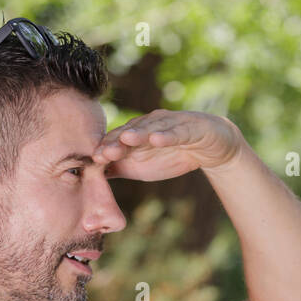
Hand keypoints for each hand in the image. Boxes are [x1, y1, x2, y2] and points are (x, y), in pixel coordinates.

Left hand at [91, 109, 245, 181]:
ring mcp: (170, 124)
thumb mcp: (142, 167)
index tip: (93, 160)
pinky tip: (157, 139)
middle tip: (104, 151)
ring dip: (139, 133)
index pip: (118, 140)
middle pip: (131, 132)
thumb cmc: (172, 155)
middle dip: (117, 141)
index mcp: (137, 134)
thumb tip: (91, 177)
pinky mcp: (191, 127)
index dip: (106, 148)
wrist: (209, 147)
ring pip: (152, 128)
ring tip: (127, 139)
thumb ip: (119, 168)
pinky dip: (167, 135)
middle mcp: (150, 125)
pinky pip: (178, 131)